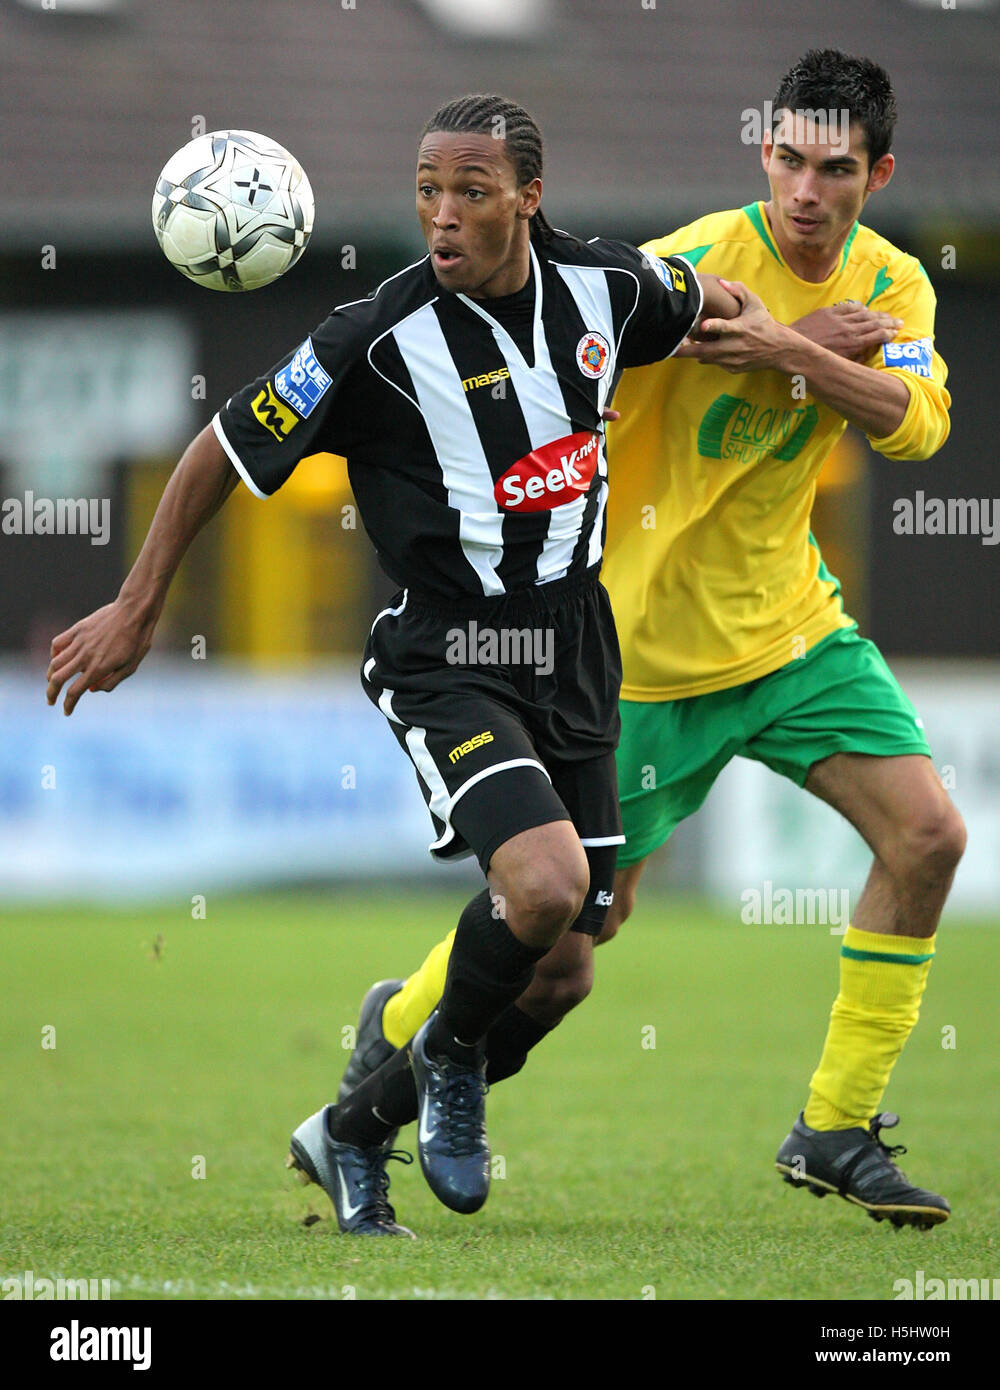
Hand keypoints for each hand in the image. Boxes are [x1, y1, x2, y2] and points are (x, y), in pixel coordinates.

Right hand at [46, 598, 155, 715]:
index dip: (68, 704)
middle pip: (57, 679)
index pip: (74, 692)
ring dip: (50, 675)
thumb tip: (90, 690)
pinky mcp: (77, 629)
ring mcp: (79, 642)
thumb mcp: (130, 667)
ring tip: (51, 682)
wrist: (134, 612)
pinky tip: (57, 658)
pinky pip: (57, 643)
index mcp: (99, 668)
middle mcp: (85, 657)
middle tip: (50, 701)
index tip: (66, 711)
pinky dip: (53, 654)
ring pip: (55, 662)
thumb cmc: (137, 641)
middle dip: (51, 693)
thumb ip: (110, 682)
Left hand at [674, 279, 789, 372]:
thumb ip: (739, 291)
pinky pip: (714, 362)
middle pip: (706, 350)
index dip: (714, 326)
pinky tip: (700, 350)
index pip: (725, 327)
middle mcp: (735, 346)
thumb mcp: (756, 304)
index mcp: (741, 329)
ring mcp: (732, 360)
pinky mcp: (732, 368)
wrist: (779, 350)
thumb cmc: (765, 324)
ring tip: (679, 348)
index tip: (703, 325)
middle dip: (687, 351)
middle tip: (671, 349)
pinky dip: (707, 356)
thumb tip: (722, 282)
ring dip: (693, 353)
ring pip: (707, 358)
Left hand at [790, 302, 902, 361]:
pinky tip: (864, 308)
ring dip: (877, 314)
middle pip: (875, 323)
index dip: (889, 333)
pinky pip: (848, 307)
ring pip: (864, 314)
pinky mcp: (829, 312)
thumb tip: (865, 359)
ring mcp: (839, 319)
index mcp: (852, 344)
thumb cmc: (812, 361)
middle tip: (899, 322)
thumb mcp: (835, 366)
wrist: (792, 346)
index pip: (877, 336)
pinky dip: (859, 307)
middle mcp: (849, 330)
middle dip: (889, 322)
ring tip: (886, 315)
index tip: (896, 333)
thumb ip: (852, 362)